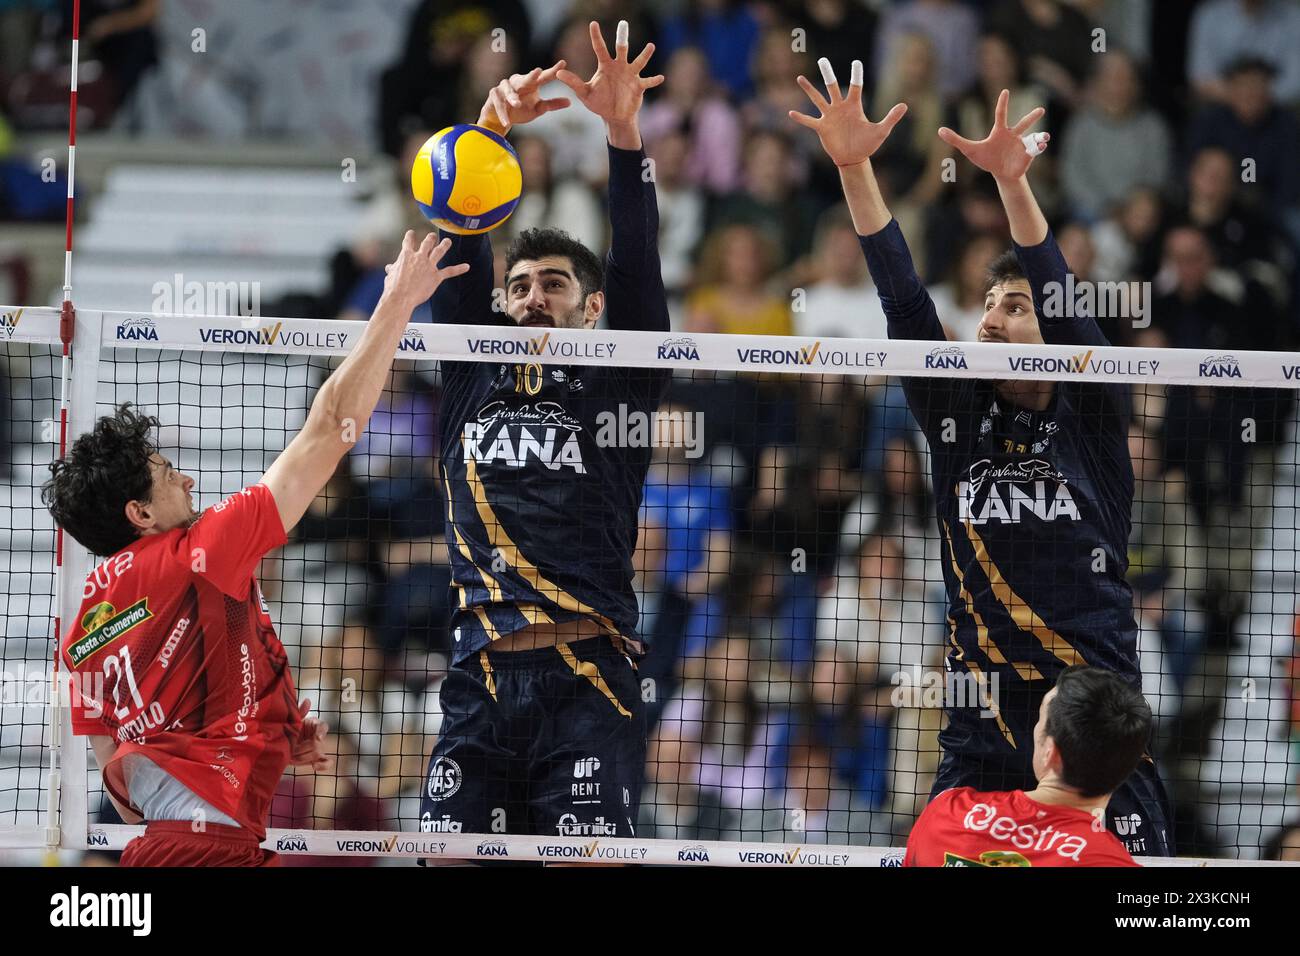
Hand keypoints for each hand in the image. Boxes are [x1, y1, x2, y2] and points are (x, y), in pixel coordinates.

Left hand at [290, 699, 333, 771]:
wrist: (279, 743)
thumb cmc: (286, 729)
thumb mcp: (290, 721)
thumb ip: (299, 712)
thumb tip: (307, 700)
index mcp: (314, 724)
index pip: (323, 726)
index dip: (321, 732)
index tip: (317, 737)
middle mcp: (318, 736)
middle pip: (317, 743)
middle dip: (303, 749)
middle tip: (291, 751)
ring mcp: (319, 747)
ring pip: (318, 753)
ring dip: (304, 757)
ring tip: (291, 758)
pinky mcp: (317, 758)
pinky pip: (327, 762)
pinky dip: (323, 766)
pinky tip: (314, 766)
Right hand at [382, 232, 470, 307]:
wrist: (401, 296)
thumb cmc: (393, 287)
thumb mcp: (391, 275)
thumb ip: (393, 269)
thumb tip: (390, 268)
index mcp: (406, 255)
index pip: (408, 241)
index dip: (410, 236)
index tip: (411, 233)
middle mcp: (419, 257)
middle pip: (427, 243)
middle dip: (430, 239)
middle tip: (432, 236)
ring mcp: (429, 266)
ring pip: (439, 252)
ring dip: (444, 245)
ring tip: (448, 241)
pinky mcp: (436, 276)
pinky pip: (450, 271)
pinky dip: (459, 269)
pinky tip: (467, 267)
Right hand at [479, 61, 571, 134]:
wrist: (501, 119)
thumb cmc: (521, 110)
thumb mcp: (538, 109)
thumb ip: (552, 104)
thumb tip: (570, 101)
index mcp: (531, 83)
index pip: (544, 76)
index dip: (553, 70)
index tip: (563, 64)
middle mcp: (518, 82)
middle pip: (526, 78)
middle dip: (531, 75)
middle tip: (538, 71)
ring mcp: (505, 87)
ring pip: (509, 90)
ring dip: (512, 97)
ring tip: (517, 104)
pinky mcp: (494, 95)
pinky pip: (498, 103)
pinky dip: (502, 113)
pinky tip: (507, 122)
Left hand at [555, 21, 662, 135]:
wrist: (614, 116)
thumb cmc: (599, 102)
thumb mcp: (585, 93)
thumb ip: (573, 82)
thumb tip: (558, 73)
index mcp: (606, 66)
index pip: (600, 48)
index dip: (596, 36)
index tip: (593, 23)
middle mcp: (619, 67)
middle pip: (621, 48)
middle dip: (622, 37)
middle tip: (623, 23)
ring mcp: (631, 75)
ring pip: (638, 62)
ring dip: (645, 55)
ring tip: (650, 46)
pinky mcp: (639, 86)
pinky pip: (648, 82)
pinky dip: (654, 80)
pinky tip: (660, 77)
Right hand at [789, 59, 906, 167]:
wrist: (854, 158)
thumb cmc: (867, 144)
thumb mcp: (881, 131)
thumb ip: (891, 118)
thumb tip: (904, 105)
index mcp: (854, 106)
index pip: (855, 87)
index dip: (856, 75)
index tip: (856, 62)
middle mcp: (840, 108)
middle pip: (832, 87)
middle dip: (827, 74)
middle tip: (822, 60)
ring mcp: (829, 117)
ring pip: (818, 99)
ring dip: (809, 89)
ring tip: (800, 78)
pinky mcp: (822, 128)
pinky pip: (809, 121)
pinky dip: (801, 118)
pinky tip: (791, 113)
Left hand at [938, 89, 1047, 182]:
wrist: (1000, 172)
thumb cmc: (986, 158)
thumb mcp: (969, 149)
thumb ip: (955, 139)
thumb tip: (939, 130)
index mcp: (1000, 131)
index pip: (1001, 114)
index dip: (1002, 103)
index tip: (1005, 91)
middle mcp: (1013, 135)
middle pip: (1023, 124)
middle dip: (1032, 117)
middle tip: (1041, 110)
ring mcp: (1022, 145)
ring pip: (1034, 138)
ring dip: (1041, 137)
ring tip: (1045, 137)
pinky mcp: (1028, 155)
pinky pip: (1036, 150)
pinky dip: (1040, 148)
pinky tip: (1042, 146)